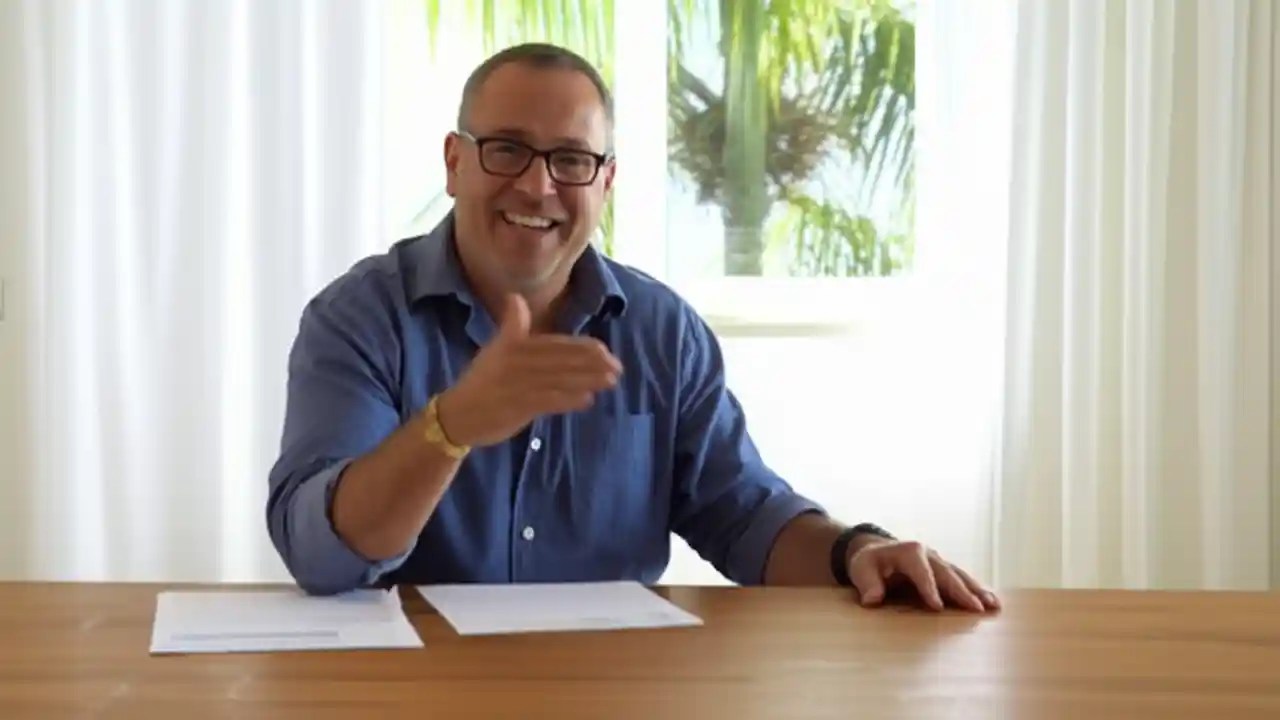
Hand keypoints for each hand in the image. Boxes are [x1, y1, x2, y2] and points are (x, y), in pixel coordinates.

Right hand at [435, 293, 621, 446]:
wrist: (457, 413)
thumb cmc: (483, 381)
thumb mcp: (495, 349)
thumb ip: (512, 327)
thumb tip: (515, 297)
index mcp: (515, 346)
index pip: (554, 344)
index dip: (580, 347)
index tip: (604, 350)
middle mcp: (518, 363)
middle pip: (560, 361)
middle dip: (590, 363)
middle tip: (617, 367)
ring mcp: (518, 386)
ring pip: (558, 381)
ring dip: (586, 380)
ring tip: (610, 381)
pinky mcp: (517, 407)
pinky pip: (547, 402)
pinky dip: (567, 400)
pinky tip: (587, 400)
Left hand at [848, 539, 1000, 612]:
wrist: (875, 550)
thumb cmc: (868, 562)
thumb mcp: (861, 570)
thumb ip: (868, 584)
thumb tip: (872, 599)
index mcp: (909, 551)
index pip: (921, 571)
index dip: (929, 588)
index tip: (937, 607)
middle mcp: (929, 554)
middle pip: (947, 574)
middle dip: (962, 592)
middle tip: (977, 609)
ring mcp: (939, 561)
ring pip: (960, 576)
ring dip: (977, 591)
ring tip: (993, 606)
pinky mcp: (944, 570)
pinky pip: (962, 580)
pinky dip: (977, 591)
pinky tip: (992, 602)